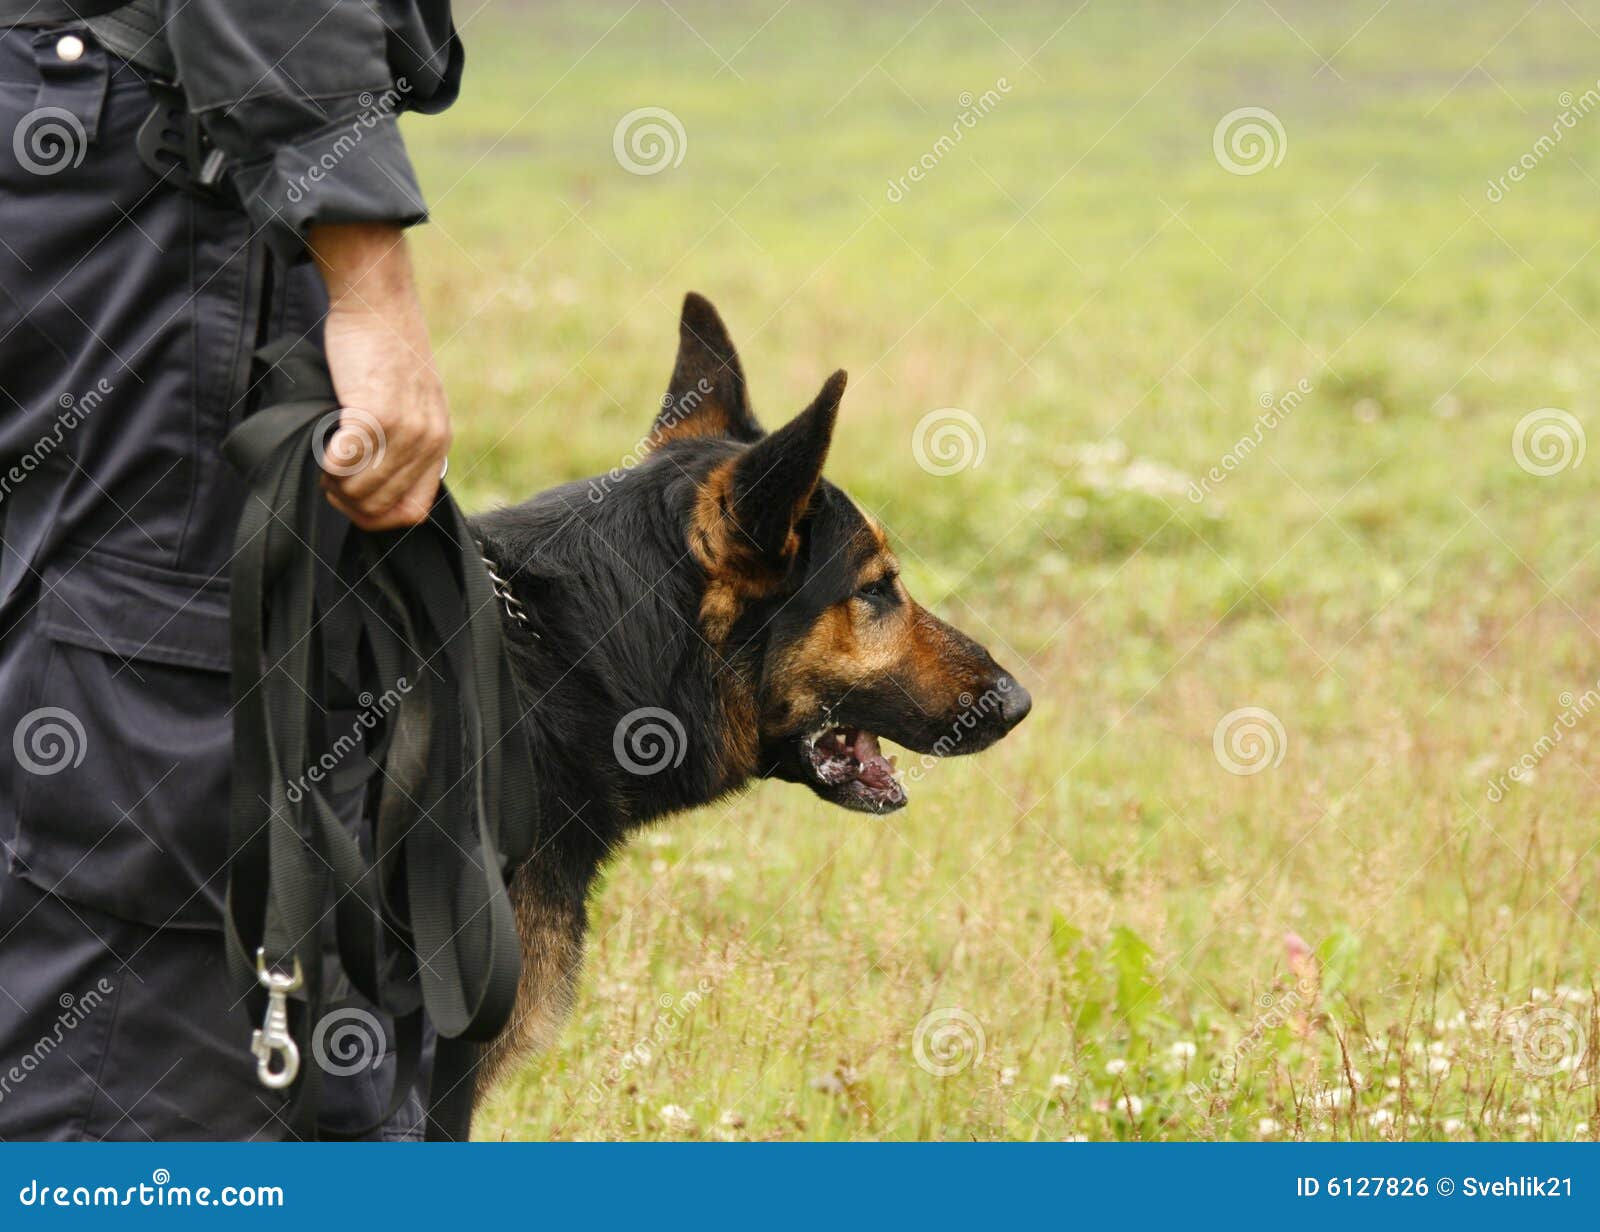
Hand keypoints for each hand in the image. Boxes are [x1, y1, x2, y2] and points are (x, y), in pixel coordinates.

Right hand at [309, 223, 450, 530]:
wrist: (378, 303)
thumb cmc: (385, 353)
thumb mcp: (414, 404)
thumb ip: (406, 444)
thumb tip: (378, 487)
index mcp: (439, 444)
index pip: (412, 512)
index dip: (376, 517)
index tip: (353, 499)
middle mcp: (428, 441)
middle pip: (381, 506)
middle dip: (347, 502)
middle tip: (329, 479)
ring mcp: (404, 428)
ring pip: (362, 491)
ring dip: (334, 486)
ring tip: (325, 464)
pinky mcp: (374, 411)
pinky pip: (344, 463)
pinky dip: (326, 465)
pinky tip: (321, 450)